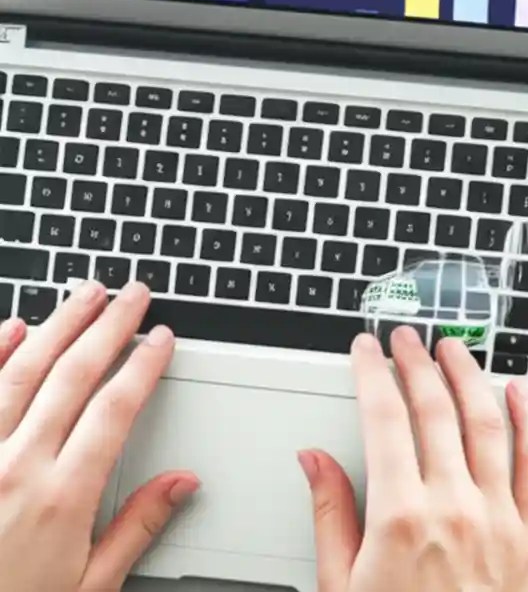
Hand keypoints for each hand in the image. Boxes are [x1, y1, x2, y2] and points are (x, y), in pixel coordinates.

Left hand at [0, 281, 198, 591]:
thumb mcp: (91, 586)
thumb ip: (137, 528)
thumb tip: (182, 483)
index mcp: (63, 497)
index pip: (115, 408)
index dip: (143, 364)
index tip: (161, 337)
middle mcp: (16, 468)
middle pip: (71, 376)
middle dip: (108, 326)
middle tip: (132, 294)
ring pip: (20, 371)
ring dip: (57, 326)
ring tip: (84, 294)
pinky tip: (13, 327)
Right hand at [298, 329, 527, 591]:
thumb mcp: (341, 583)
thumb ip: (330, 513)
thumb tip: (314, 459)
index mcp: (399, 516)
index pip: (383, 418)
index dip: (373, 373)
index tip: (367, 350)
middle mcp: (453, 507)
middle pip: (434, 410)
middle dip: (416, 363)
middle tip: (405, 340)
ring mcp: (499, 518)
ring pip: (486, 423)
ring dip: (469, 376)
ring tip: (454, 349)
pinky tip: (520, 393)